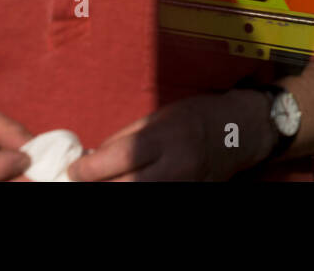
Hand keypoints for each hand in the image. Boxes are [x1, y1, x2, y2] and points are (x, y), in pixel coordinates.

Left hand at [70, 93, 268, 181]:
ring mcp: (185, 186)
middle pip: (125, 187)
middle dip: (99, 185)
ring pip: (138, 196)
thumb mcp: (157, 117)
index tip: (74, 168)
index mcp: (165, 138)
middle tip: (85, 179)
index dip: (89, 168)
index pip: (119, 158)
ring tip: (109, 181)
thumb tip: (91, 159)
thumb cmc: (195, 116)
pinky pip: (155, 198)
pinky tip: (132, 183)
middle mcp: (176, 166)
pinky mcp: (190, 196)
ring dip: (117, 189)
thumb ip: (124, 139)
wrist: (239, 131)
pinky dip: (137, 192)